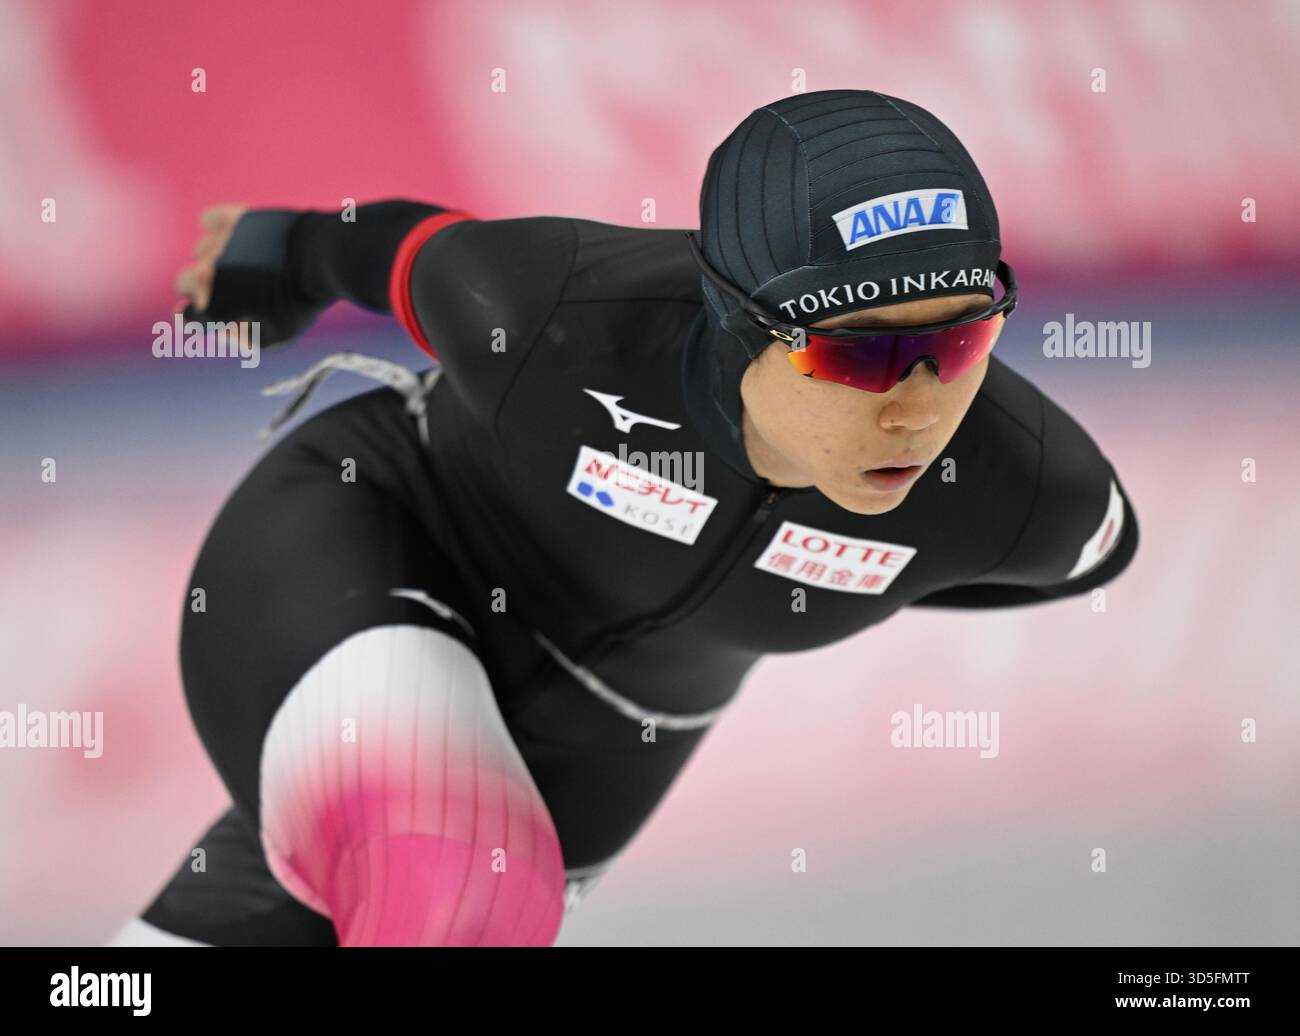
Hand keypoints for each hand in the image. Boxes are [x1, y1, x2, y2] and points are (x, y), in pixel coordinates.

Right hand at [173, 206, 325, 348]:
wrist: (320, 260)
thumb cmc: (299, 303)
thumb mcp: (275, 335)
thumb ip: (243, 338)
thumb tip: (223, 328)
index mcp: (215, 304)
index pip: (186, 317)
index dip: (195, 320)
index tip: (208, 317)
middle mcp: (208, 271)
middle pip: (183, 281)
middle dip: (199, 291)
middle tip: (225, 293)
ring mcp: (220, 242)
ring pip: (200, 250)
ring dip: (213, 260)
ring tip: (241, 266)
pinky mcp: (235, 219)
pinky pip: (209, 219)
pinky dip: (215, 228)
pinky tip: (233, 238)